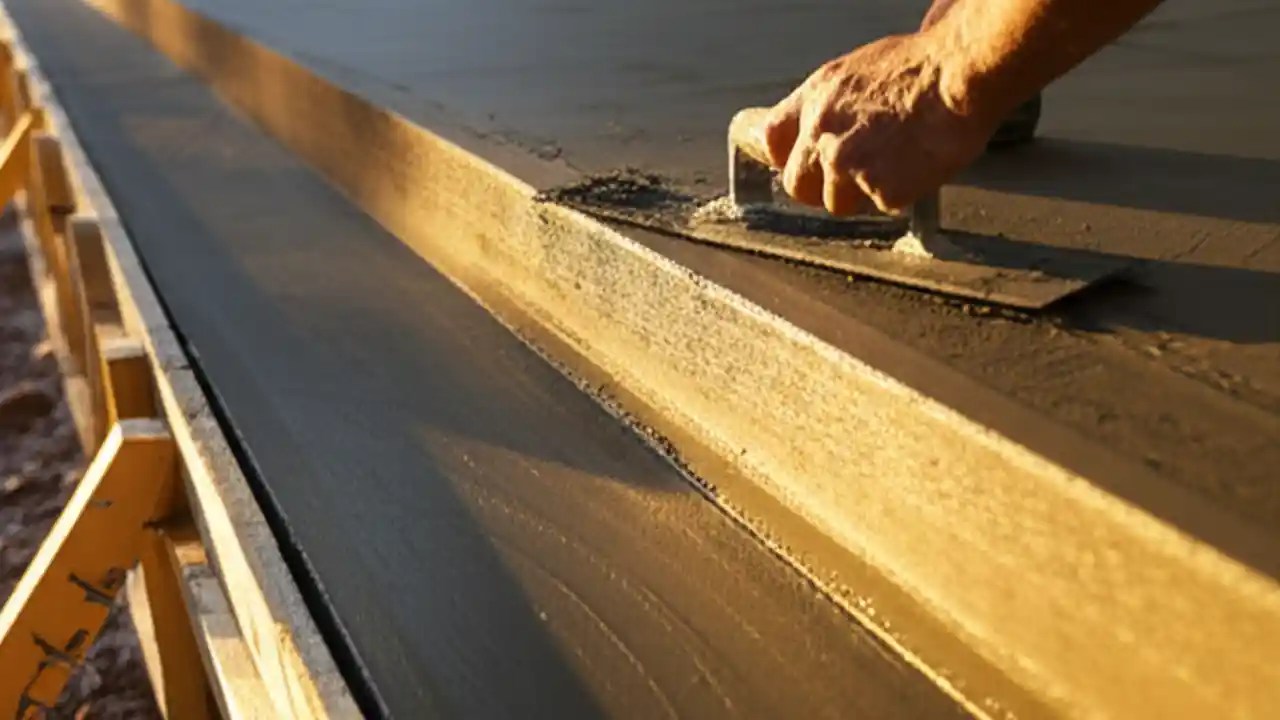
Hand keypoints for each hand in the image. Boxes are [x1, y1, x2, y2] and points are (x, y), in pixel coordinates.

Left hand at [762, 32, 1000, 215]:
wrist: (959, 73)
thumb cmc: (923, 66)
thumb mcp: (858, 73)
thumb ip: (834, 106)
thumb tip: (828, 127)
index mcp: (815, 98)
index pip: (772, 139)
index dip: (786, 157)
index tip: (800, 163)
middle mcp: (821, 133)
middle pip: (797, 184)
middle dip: (820, 188)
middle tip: (853, 178)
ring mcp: (847, 164)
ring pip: (837, 203)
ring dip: (863, 194)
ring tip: (896, 165)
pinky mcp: (880, 189)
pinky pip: (883, 205)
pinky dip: (902, 194)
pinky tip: (920, 166)